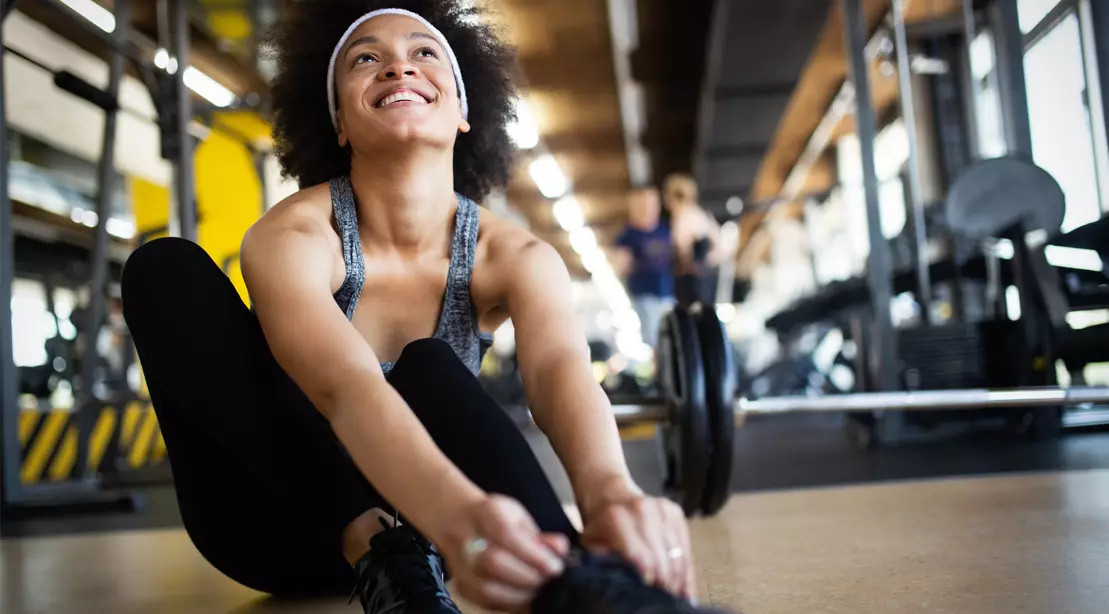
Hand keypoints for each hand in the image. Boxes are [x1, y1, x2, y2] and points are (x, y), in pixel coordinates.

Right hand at [437, 494, 569, 611]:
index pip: (506, 535)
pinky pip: (485, 602)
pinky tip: (525, 597)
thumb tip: (560, 550)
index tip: (555, 566)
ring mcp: (460, 565)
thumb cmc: (497, 519)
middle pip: (494, 564)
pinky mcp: (462, 587)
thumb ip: (540, 536)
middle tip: (549, 579)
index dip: (533, 555)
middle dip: (528, 576)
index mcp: (486, 513)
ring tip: (539, 589)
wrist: (459, 522)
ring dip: (520, 594)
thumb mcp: (520, 517)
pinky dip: (510, 603)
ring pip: (487, 589)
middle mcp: (466, 539)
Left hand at [581, 493, 694, 600]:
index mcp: (617, 517)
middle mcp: (642, 509)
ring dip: (677, 579)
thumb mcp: (591, 544)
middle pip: (662, 559)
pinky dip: (686, 569)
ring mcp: (662, 509)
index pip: (640, 557)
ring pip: (678, 555)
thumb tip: (623, 578)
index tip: (648, 593)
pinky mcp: (675, 512)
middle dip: (662, 583)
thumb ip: (603, 560)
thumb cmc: (601, 525)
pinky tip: (683, 584)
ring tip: (672, 594)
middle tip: (661, 598)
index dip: (646, 579)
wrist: (611, 496)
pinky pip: (686, 547)